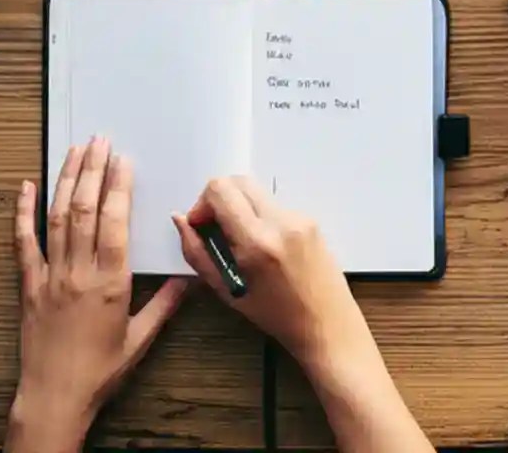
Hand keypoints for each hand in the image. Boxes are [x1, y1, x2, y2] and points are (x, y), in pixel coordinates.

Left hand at [8, 138, 189, 452]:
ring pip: (57, 216)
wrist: (55, 395)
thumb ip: (164, 304)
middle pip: (85, 209)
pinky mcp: (29, 284)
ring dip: (66, 179)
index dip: (118, 186)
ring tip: (74, 151)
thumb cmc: (99, 372)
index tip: (123, 161)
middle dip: (93, 170)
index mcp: (109, 282)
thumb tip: (187, 278)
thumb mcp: (140, 339)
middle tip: (100, 140)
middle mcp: (78, 272)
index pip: (114, 222)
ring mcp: (50, 275)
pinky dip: (24, 211)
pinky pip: (24, 241)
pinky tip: (27, 186)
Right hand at [174, 176, 434, 452]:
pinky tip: (265, 249)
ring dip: (240, 209)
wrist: (327, 326)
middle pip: (238, 181)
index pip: (220, 190)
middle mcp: (282, 222)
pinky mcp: (311, 220)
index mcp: (258, 241)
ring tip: (242, 245)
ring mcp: (300, 218)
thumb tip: (180, 221)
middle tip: (216, 229)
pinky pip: (275, 206)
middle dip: (219, 200)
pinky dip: (261, 218)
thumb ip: (198, 253)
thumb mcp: (227, 291)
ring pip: (257, 193)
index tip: (201, 226)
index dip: (202, 204)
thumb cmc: (277, 317)